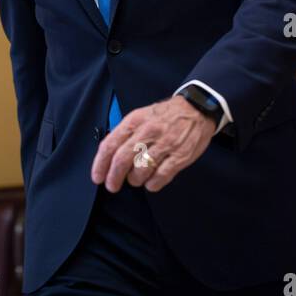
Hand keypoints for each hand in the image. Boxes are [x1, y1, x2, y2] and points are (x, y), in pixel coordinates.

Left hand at [91, 95, 217, 192]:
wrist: (197, 109)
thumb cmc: (166, 115)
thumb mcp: (142, 115)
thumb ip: (125, 133)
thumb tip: (108, 154)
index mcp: (135, 120)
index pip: (111, 144)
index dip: (100, 164)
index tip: (98, 176)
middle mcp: (149, 131)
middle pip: (122, 160)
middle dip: (114, 177)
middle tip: (112, 186)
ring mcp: (165, 144)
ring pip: (140, 170)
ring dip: (134, 180)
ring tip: (136, 178)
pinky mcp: (180, 156)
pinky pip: (160, 177)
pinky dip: (152, 184)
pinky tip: (151, 181)